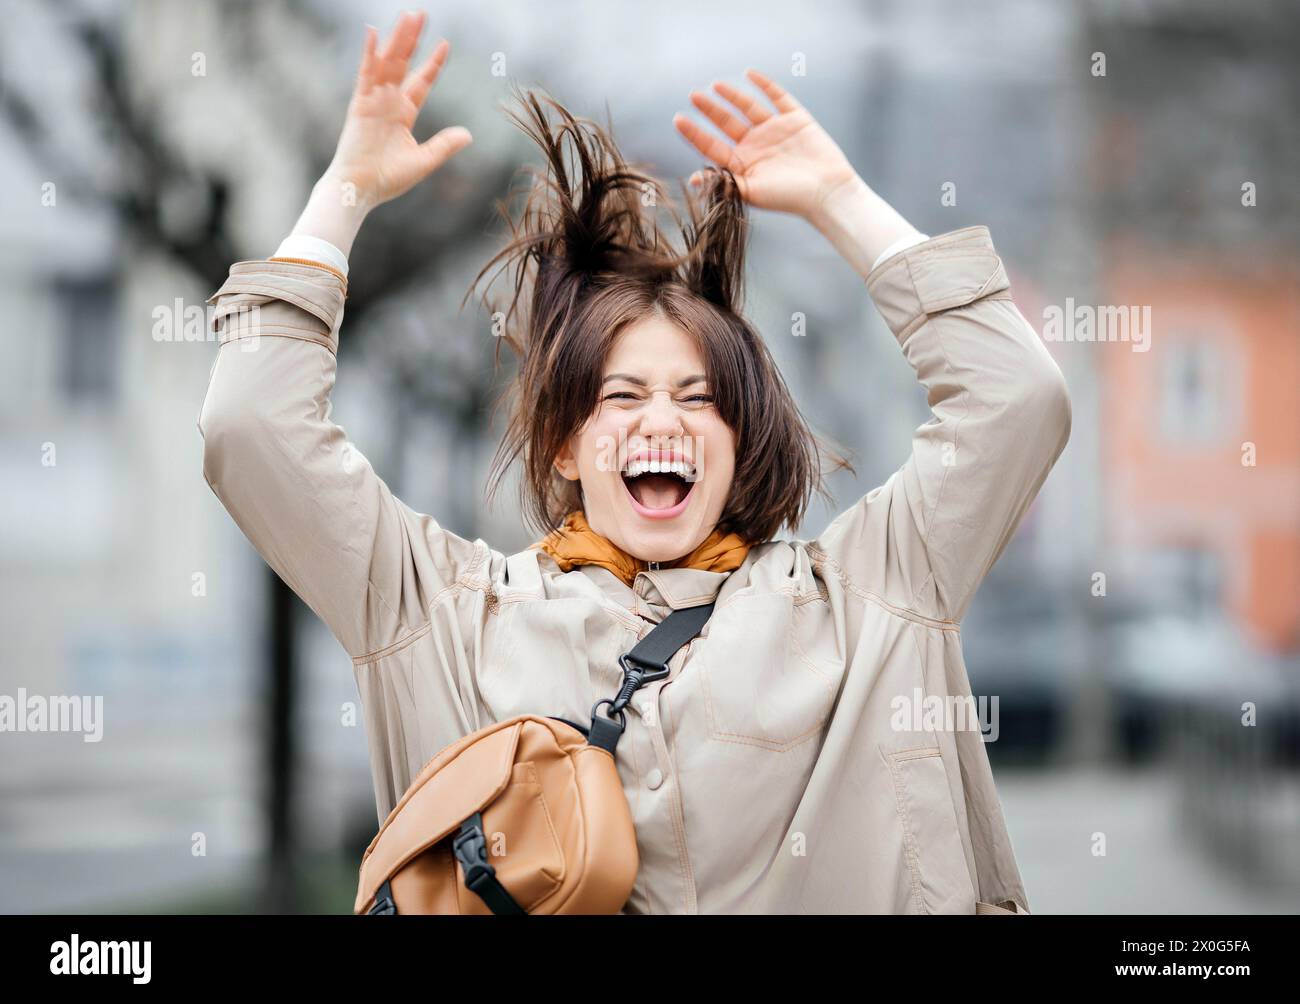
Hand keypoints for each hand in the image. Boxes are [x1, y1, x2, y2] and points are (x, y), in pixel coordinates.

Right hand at [323, 10, 471, 211]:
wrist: (361, 189)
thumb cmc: (387, 180)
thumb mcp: (424, 161)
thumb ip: (444, 145)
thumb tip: (469, 135)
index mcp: (402, 114)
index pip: (420, 82)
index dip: (432, 64)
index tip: (445, 44)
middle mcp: (388, 102)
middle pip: (403, 64)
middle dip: (412, 40)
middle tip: (421, 14)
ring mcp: (373, 100)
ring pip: (387, 62)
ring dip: (397, 39)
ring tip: (408, 16)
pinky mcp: (360, 104)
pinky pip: (365, 74)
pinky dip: (369, 54)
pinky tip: (374, 33)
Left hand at [673, 69, 859, 221]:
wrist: (826, 192)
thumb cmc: (788, 198)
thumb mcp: (750, 192)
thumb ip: (723, 183)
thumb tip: (693, 180)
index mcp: (742, 165)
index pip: (712, 146)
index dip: (695, 133)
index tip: (678, 119)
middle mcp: (756, 147)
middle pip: (727, 124)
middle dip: (710, 110)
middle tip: (693, 96)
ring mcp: (775, 131)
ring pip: (748, 108)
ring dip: (732, 96)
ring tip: (715, 85)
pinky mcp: (796, 120)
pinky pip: (778, 98)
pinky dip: (765, 85)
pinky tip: (750, 74)